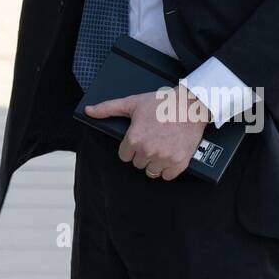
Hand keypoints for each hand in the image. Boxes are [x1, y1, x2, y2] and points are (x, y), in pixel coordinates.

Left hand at [84, 85, 209, 180]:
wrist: (190, 105)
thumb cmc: (161, 103)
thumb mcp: (132, 103)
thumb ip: (108, 108)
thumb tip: (88, 111)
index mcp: (134, 138)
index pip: (124, 155)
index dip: (130, 146)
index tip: (139, 138)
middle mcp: (148, 151)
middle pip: (137, 163)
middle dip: (142, 153)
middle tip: (152, 139)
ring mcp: (164, 158)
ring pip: (151, 171)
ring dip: (154, 163)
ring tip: (160, 147)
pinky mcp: (179, 163)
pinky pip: (167, 176)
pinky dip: (168, 169)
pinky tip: (169, 155)